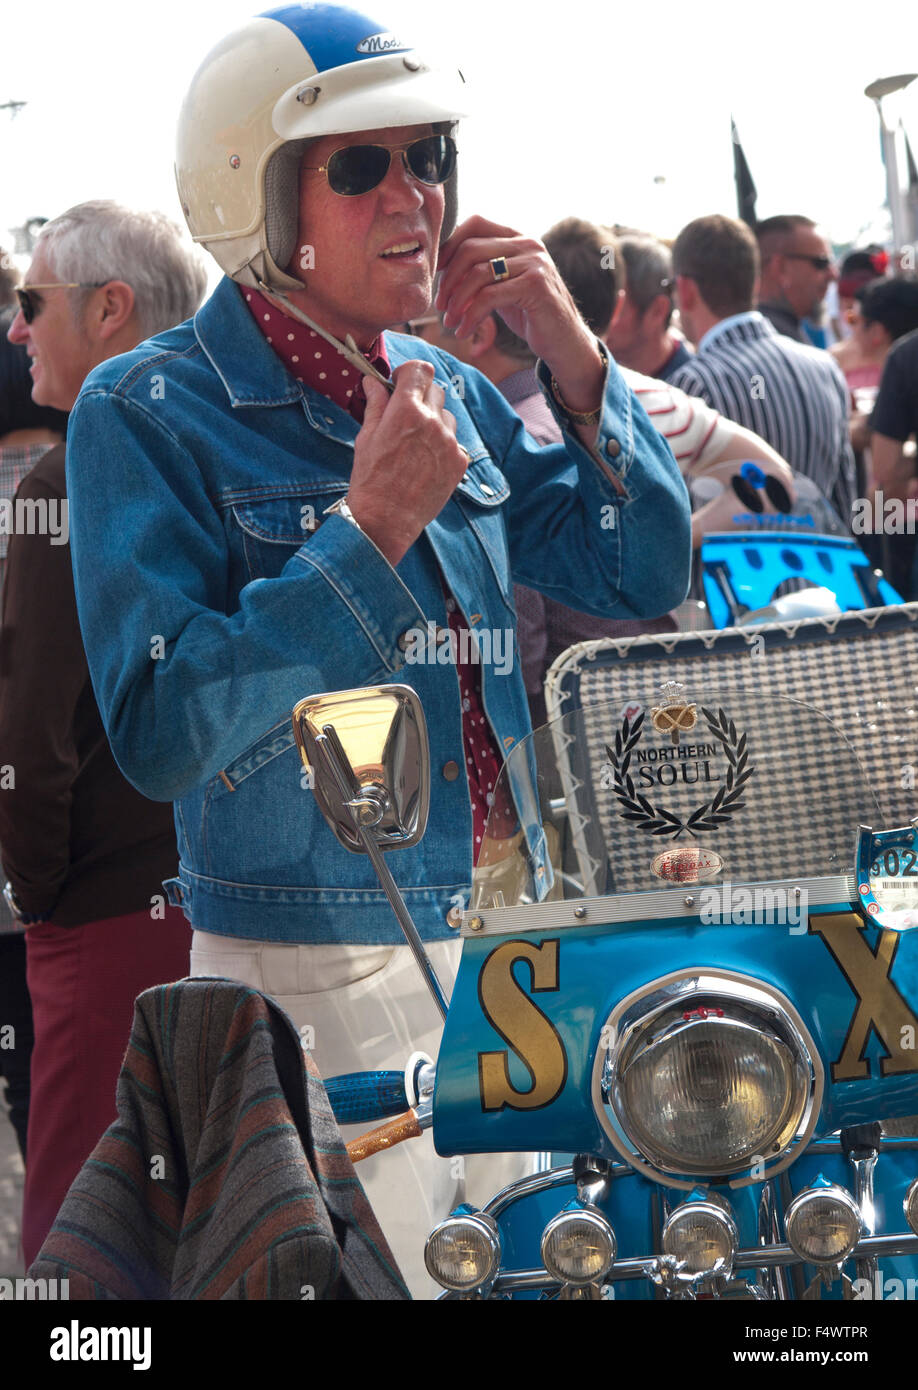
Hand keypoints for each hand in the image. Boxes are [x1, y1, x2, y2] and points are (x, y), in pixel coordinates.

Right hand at [348, 361, 467, 567]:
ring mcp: (449, 442)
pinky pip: (455, 441)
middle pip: (435, 390)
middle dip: (420, 397)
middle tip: (405, 416)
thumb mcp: (366, 437)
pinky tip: (426, 462)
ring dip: (434, 421)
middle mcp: (432, 421)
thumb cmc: (370, 478)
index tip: (402, 383)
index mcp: (406, 409)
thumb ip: (376, 404)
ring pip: (447, 416)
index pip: (421, 369)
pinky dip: (443, 445)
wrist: (386, 519)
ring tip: (415, 444)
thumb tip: (373, 381)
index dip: (410, 373)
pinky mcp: (459, 462)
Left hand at [436, 215, 602, 413]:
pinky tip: (464, 331)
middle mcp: (528, 244)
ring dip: (456, 302)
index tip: (437, 274)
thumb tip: (442, 263)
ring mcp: (534, 263)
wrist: (563, 342)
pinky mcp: (535, 286)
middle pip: (471, 248)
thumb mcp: (503, 286)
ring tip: (450, 323)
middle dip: (448, 280)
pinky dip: (470, 316)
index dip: (450, 246)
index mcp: (518, 238)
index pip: (475, 223)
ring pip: (477, 273)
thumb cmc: (530, 315)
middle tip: (440, 306)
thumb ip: (482, 270)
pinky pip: (489, 297)